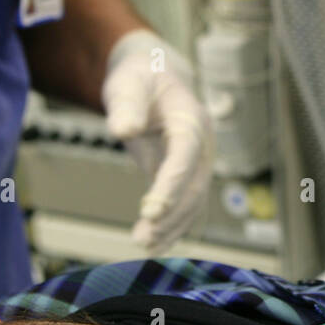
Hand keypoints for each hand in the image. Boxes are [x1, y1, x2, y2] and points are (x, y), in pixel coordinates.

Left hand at [102, 29, 212, 252]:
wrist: (155, 78)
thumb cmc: (139, 79)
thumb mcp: (127, 84)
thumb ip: (126, 105)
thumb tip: (123, 129)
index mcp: (191, 119)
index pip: (186, 156)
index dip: (172, 185)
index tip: (150, 211)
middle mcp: (201, 144)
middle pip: (195, 186)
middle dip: (172, 215)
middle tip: (143, 239)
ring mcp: (198, 162)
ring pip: (195, 201)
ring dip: (173, 226)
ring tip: (145, 246)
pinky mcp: (185, 176)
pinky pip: (186, 205)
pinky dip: (174, 226)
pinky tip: (156, 245)